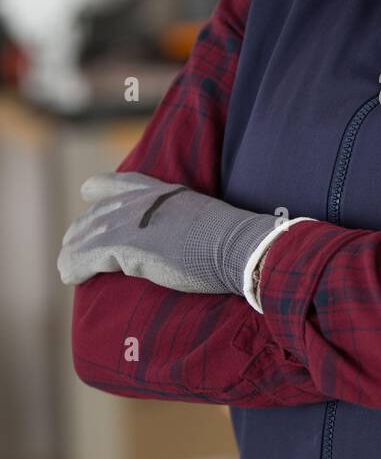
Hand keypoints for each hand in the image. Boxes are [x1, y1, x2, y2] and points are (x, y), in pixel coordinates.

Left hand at [56, 171, 282, 294]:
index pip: (119, 182)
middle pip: (97, 213)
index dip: (100, 189)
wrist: (238, 246)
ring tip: (65, 267)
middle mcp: (140, 201)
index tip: (88, 194)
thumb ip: (181, 220)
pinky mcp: (125, 246)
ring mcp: (131, 221)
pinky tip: (69, 276)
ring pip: (86, 235)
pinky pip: (86, 257)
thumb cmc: (231, 239)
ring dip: (72, 252)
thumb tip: (183, 238)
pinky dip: (74, 267)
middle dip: (81, 229)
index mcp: (160, 191)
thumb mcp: (201, 216)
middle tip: (72, 244)